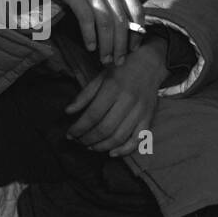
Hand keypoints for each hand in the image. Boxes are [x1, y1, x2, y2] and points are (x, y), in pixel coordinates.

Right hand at [21, 0, 143, 65]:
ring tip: (104, 59)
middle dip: (122, 45)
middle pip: (122, 21)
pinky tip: (89, 46)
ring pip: (106, 22)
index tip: (133, 48)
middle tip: (118, 61)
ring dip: (107, 45)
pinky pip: (86, 18)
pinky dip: (90, 35)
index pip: (137, 10)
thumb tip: (122, 24)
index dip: (137, 32)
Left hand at [64, 39, 164, 155]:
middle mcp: (127, 101)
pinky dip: (125, 150)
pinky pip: (138, 140)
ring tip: (91, 147)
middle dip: (88, 139)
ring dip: (102, 146)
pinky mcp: (149, 118)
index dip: (79, 128)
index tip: (69, 134)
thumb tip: (68, 112)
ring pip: (120, 137)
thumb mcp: (99, 77)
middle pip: (105, 129)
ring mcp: (140, 111)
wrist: (149, 64)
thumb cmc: (120, 70)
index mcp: (113, 88)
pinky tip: (112, 153)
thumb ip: (84, 96)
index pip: (92, 115)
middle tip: (79, 142)